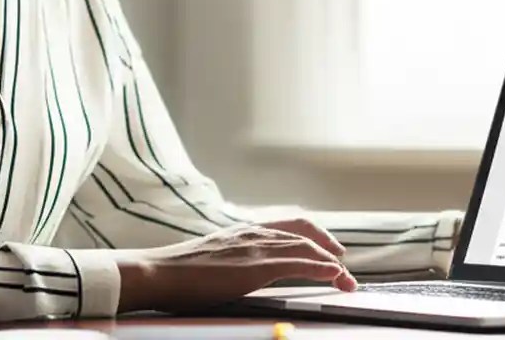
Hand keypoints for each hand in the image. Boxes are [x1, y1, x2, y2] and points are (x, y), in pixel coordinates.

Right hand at [116, 218, 357, 312]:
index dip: (316, 234)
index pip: (291, 225)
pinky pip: (297, 263)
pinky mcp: (255, 266)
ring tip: (346, 279)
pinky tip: (333, 274)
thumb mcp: (215, 257)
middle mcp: (254, 233)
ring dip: (330, 264)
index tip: (331, 248)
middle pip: (303, 236)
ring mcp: (255, 248)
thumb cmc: (179, 273)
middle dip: (328, 250)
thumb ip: (235, 258)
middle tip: (344, 268)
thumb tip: (244, 270)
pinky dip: (320, 267)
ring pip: (305, 248)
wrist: (158, 272)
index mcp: (244, 231)